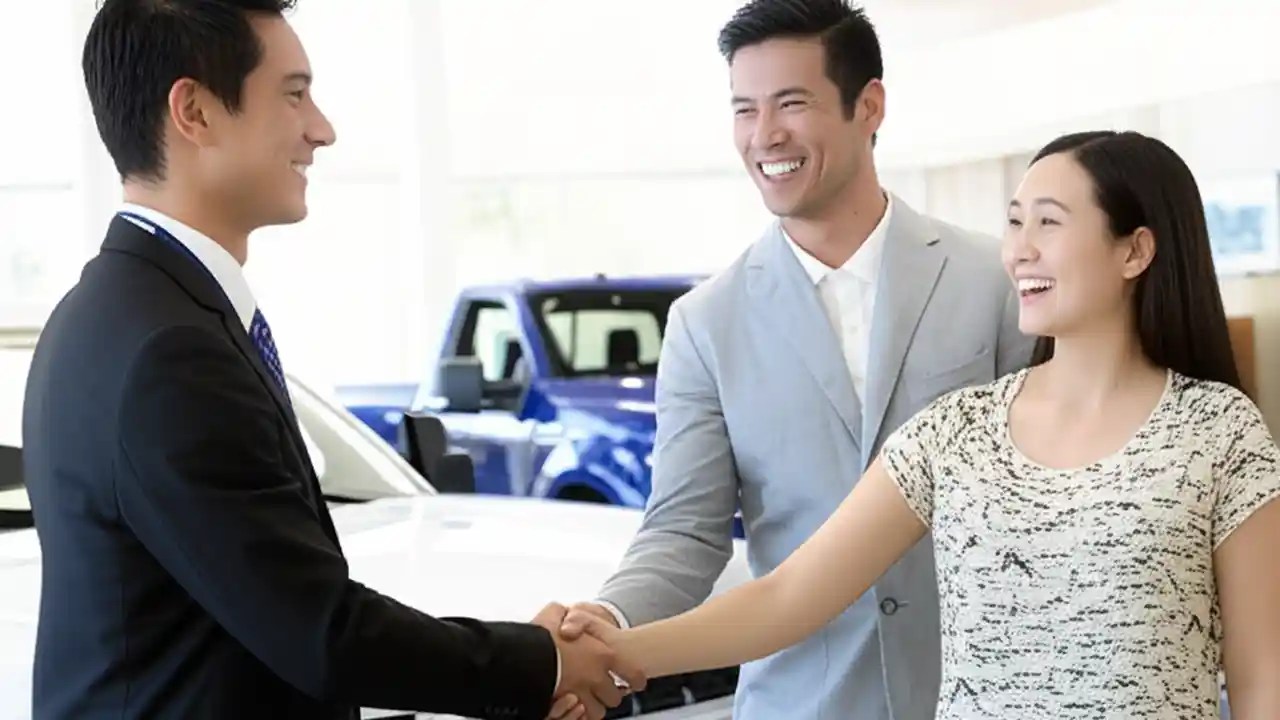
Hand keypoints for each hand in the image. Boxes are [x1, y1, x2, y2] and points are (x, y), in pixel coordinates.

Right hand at [532, 603, 644, 719]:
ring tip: (586, 701)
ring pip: (599, 710)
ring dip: (594, 707)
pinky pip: (582, 717)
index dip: (635, 678)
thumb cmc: (538, 636)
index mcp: (601, 653)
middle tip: (603, 690)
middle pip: (615, 696)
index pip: (633, 672)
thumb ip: (565, 614)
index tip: (636, 682)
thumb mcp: (553, 613)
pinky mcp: (567, 707)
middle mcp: (596, 677)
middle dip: (609, 694)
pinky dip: (580, 715)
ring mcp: (582, 694)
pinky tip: (574, 707)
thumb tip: (565, 616)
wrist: (522, 655)